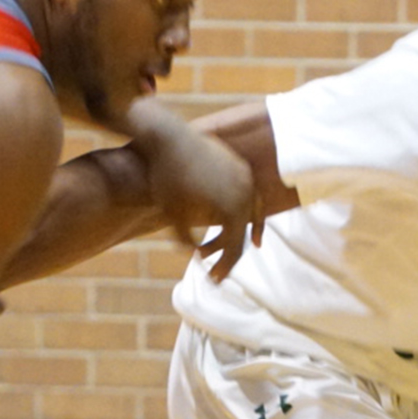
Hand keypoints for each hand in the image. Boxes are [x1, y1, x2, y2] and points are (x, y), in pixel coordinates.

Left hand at [138, 126, 263, 281]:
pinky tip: (245, 225)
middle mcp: (247, 194)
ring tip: (237, 251)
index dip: (223, 268)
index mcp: (233, 209)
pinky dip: (248, 214)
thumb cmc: (166, 178)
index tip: (213, 281)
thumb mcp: (173, 216)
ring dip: (241, 235)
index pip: (234, 248)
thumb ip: (186, 239)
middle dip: (230, 255)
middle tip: (217, 272)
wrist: (168, 137)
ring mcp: (247, 179)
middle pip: (243, 234)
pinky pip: (251, 198)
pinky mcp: (242, 168)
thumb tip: (195, 256)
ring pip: (251, 216)